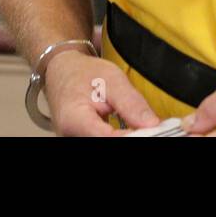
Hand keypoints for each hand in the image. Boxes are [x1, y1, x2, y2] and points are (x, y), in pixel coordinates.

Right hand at [44, 50, 159, 135]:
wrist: (63, 72)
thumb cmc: (82, 73)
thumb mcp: (112, 78)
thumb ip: (131, 103)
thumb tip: (152, 124)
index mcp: (74, 121)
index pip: (110, 138)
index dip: (134, 135)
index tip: (152, 129)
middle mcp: (71, 137)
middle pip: (110, 143)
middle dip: (132, 135)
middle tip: (147, 124)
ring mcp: (75, 140)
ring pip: (109, 143)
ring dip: (127, 135)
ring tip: (137, 125)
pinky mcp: (82, 140)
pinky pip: (105, 141)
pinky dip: (119, 136)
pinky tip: (128, 130)